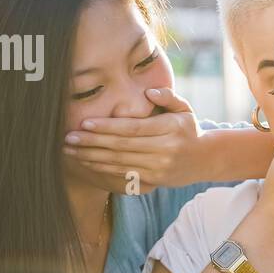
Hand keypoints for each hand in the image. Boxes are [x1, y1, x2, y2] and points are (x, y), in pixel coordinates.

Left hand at [64, 87, 208, 186]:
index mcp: (170, 129)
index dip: (107, 127)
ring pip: (120, 163)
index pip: (133, 128)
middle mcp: (165, 150)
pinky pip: (125, 175)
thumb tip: (149, 92)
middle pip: (122, 146)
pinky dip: (103, 169)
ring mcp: (159, 168)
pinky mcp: (155, 180)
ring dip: (92, 157)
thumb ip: (167, 97)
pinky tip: (86, 162)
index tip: (85, 123)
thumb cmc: (189, 129)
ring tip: (71, 150)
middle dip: (92, 142)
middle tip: (69, 138)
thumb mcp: (184, 108)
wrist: (205, 159)